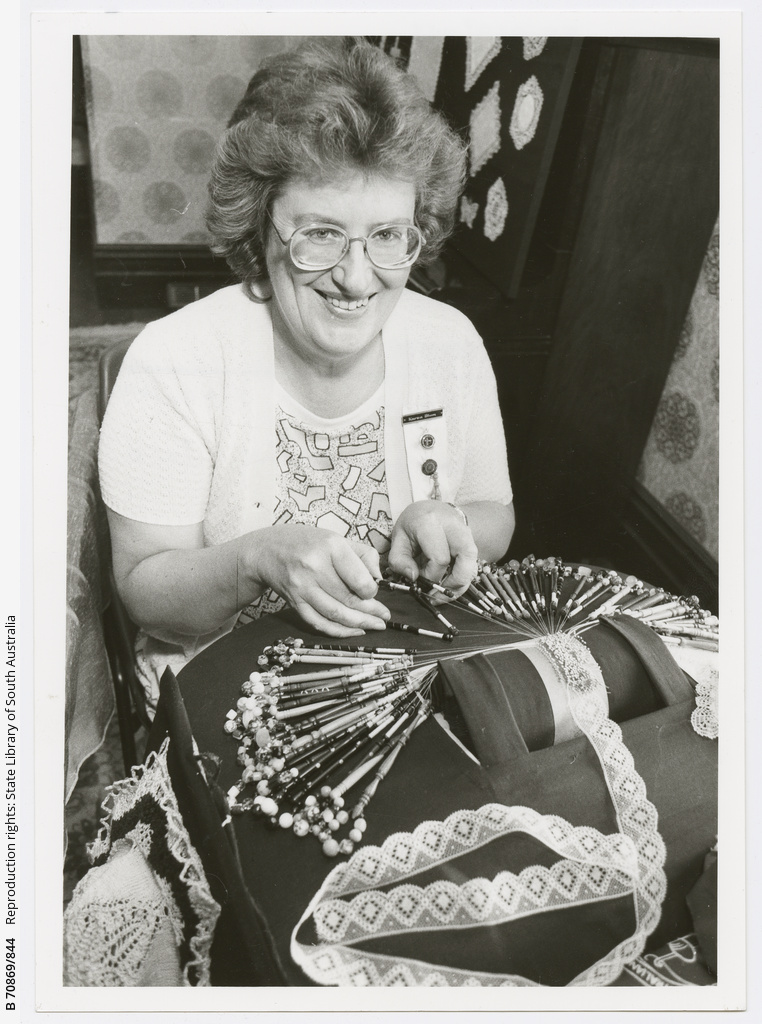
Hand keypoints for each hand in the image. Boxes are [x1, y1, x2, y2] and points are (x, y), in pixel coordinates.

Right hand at [245, 524, 389, 635]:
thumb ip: (364, 556)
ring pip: (336, 614)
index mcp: (331, 547)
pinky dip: (338, 631)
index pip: (359, 579)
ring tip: (375, 626)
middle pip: (349, 599)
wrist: (268, 550)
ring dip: (359, 624)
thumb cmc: (308, 543)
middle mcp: (314, 567)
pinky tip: (353, 630)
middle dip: (371, 612)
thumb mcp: (338, 539)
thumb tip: (379, 580)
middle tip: (384, 617)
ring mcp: (302, 587)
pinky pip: (319, 623)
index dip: (372, 592)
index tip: (375, 593)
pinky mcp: (294, 602)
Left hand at [387, 501, 477, 599]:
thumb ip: (399, 560)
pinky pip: (472, 570)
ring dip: (457, 587)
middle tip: (433, 593)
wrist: (432, 509)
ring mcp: (467, 535)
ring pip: (472, 568)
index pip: (439, 559)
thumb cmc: (413, 524)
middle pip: (463, 563)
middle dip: (449, 584)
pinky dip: (461, 583)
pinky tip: (448, 588)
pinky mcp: (472, 544)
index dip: (430, 575)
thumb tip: (413, 578)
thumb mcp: (398, 537)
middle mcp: (455, 527)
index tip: (418, 578)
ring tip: (441, 595)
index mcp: (431, 522)